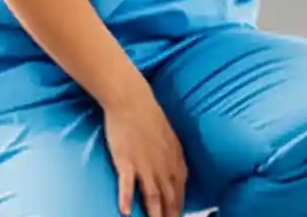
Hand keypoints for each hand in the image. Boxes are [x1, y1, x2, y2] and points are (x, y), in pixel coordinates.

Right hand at [102, 82, 187, 216]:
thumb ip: (173, 157)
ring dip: (155, 213)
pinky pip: (127, 184)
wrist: (132, 101)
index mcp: (175, 158)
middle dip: (171, 214)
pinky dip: (126, 198)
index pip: (180, 188)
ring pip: (152, 195)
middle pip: (169, 196)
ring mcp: (144, 164)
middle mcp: (163, 164)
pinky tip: (125, 211)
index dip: (180, 205)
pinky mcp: (126, 161)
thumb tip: (177, 173)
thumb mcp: (169, 137)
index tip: (178, 215)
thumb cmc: (149, 116)